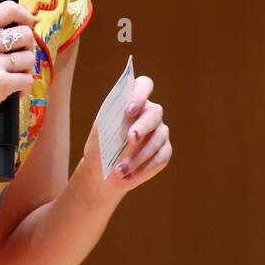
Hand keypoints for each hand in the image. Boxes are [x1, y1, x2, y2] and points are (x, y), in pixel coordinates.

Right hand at [0, 1, 37, 142]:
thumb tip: (21, 27)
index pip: (8, 8)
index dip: (24, 15)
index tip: (28, 24)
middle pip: (26, 33)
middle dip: (28, 48)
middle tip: (18, 61)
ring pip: (30, 58)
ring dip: (26, 70)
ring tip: (13, 78)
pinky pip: (28, 79)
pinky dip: (24, 88)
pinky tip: (12, 93)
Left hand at [81, 75, 171, 201]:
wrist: (102, 172)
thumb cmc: (101, 145)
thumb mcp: (100, 131)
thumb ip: (111, 118)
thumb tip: (121, 112)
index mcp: (135, 101)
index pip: (144, 85)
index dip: (140, 94)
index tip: (128, 109)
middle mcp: (151, 114)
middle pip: (155, 113)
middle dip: (143, 126)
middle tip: (130, 138)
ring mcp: (160, 132)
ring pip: (158, 139)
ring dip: (138, 156)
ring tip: (119, 171)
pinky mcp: (165, 151)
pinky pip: (160, 158)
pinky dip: (143, 169)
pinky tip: (128, 178)